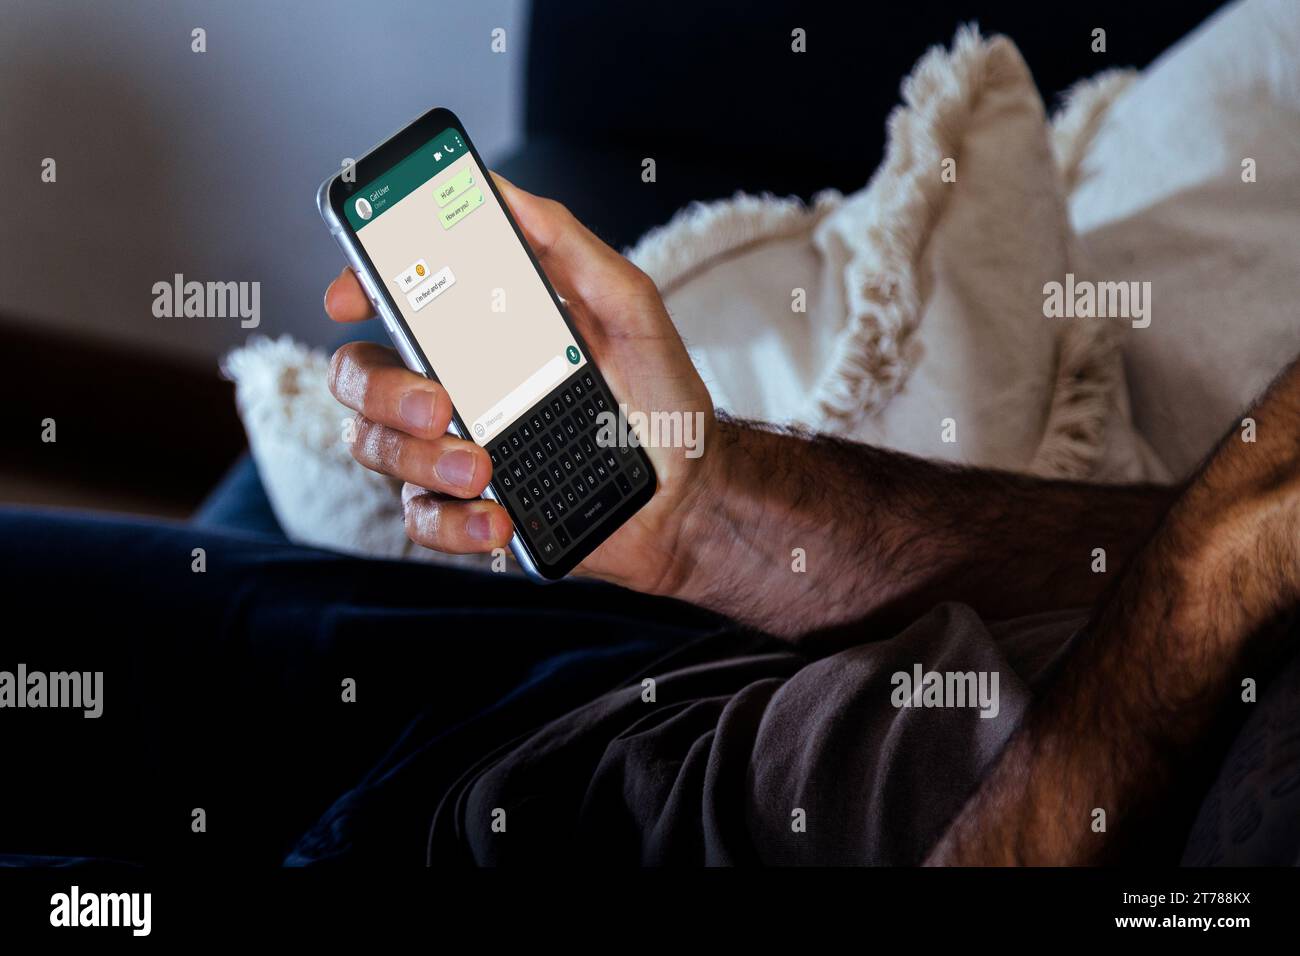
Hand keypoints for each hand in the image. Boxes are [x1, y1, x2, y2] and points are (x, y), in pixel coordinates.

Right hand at [324, 175, 718, 596]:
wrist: (690, 492)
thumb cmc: (660, 396)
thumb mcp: (629, 309)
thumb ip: (569, 248)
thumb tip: (506, 192)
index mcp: (480, 335)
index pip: (395, 304)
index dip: (359, 290)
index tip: (348, 297)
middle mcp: (453, 389)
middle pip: (361, 378)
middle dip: (382, 390)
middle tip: (438, 404)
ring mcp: (454, 450)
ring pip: (379, 450)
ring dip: (422, 458)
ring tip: (483, 469)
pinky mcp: (470, 511)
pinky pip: (422, 518)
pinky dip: (452, 522)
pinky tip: (496, 519)